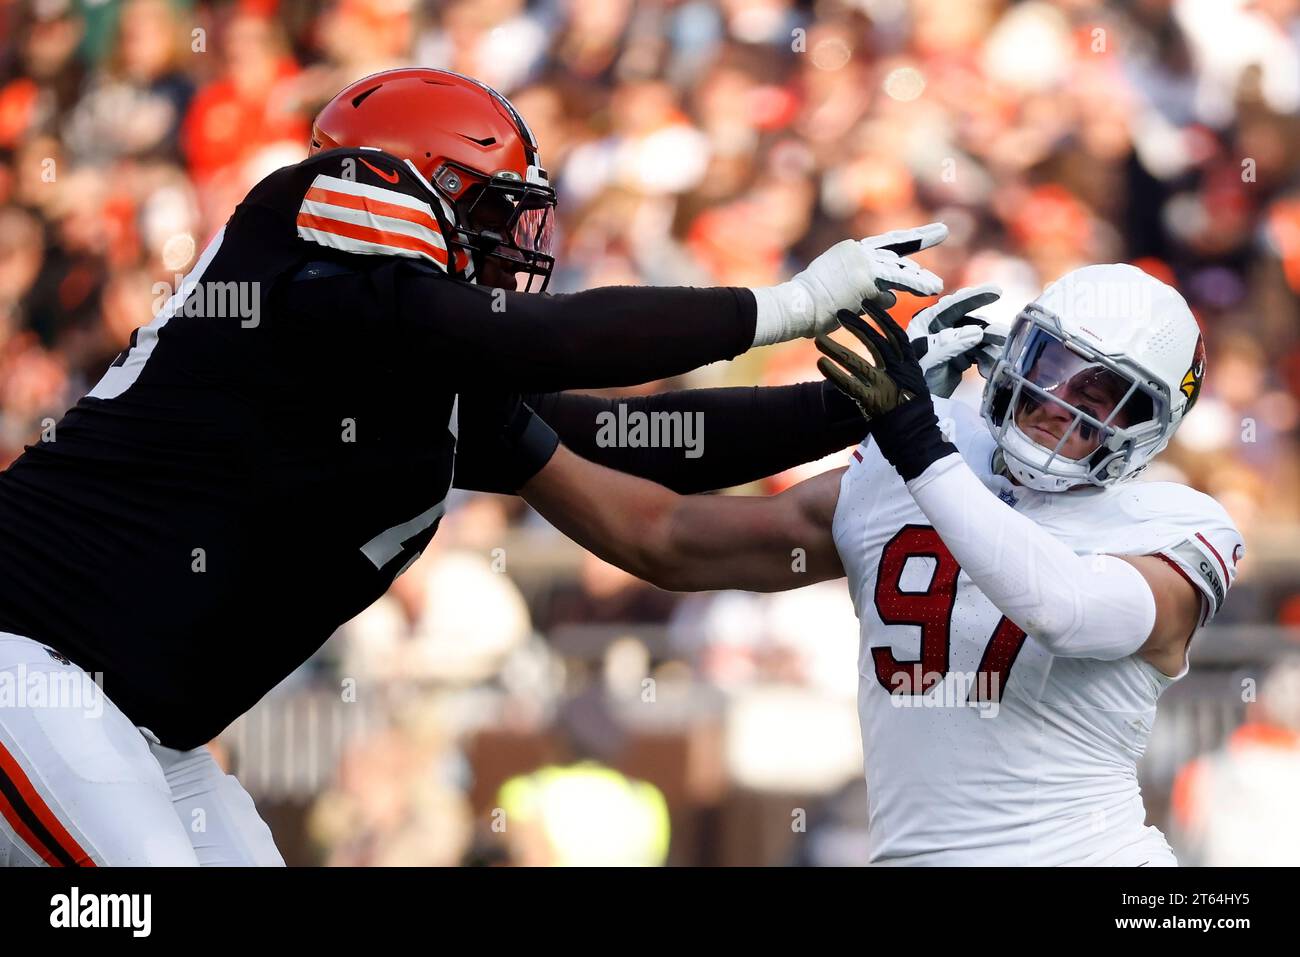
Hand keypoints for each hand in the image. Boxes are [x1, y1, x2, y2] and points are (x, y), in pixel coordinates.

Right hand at [750, 223, 946, 345]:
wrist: (794, 305)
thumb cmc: (810, 305)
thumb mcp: (841, 289)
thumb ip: (867, 287)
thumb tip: (892, 296)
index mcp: (850, 251)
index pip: (887, 244)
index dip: (912, 239)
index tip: (935, 232)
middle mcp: (859, 251)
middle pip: (897, 254)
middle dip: (921, 248)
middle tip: (943, 233)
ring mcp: (863, 263)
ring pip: (899, 271)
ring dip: (918, 281)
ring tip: (936, 288)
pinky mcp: (866, 278)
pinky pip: (890, 292)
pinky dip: (900, 294)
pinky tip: (914, 294)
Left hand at [814, 301, 957, 481]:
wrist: (919, 440)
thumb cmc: (914, 415)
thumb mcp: (915, 386)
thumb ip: (904, 369)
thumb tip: (902, 354)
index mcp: (910, 366)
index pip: (896, 336)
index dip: (882, 319)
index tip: (869, 305)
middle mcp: (898, 372)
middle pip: (875, 342)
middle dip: (857, 325)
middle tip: (839, 313)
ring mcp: (886, 386)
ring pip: (857, 362)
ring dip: (836, 349)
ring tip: (818, 339)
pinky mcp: (873, 402)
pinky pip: (850, 385)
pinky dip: (834, 374)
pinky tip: (820, 363)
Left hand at [906, 284, 1005, 396]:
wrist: (909, 403)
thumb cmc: (911, 376)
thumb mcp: (928, 358)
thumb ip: (950, 344)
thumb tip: (978, 331)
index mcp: (929, 321)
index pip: (954, 304)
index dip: (976, 296)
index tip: (997, 291)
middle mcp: (943, 328)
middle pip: (972, 323)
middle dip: (989, 331)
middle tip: (1004, 337)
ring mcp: (954, 344)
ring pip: (980, 340)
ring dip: (990, 350)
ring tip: (998, 362)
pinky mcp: (961, 359)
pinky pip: (980, 356)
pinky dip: (987, 362)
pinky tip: (987, 372)